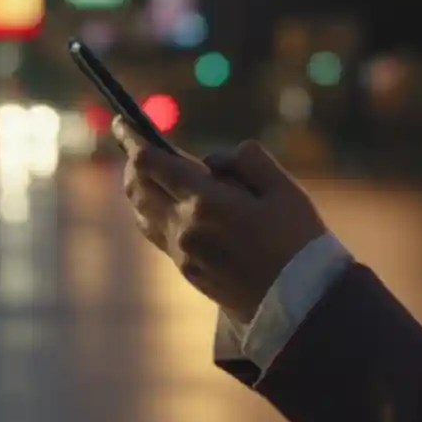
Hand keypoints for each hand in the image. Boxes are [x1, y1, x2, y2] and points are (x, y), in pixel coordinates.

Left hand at [112, 118, 328, 323]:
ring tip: (153, 174)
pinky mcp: (188, 272)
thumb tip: (211, 160)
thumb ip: (247, 159)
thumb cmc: (297, 240)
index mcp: (206, 202)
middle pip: (136, 188)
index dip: (132, 138)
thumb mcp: (283, 187)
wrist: (300, 301)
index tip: (121, 120)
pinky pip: (158, 234)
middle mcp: (184, 228)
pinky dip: (153, 213)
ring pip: (142, 213)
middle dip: (133, 162)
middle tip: (138, 145)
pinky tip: (171, 207)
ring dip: (140, 189)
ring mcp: (183, 253)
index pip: (150, 162)